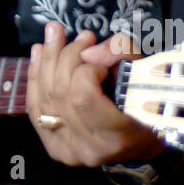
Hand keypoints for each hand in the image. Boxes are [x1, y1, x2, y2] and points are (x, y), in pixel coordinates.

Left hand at [26, 23, 165, 167]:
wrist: (140, 143)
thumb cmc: (148, 107)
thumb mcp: (145, 74)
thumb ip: (121, 54)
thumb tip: (89, 52)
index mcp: (116, 137)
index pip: (83, 96)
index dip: (87, 70)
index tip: (102, 62)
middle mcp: (89, 149)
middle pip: (60, 92)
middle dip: (67, 55)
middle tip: (82, 37)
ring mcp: (68, 151)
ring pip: (44, 97)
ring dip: (47, 59)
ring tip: (55, 34)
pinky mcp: (54, 146)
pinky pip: (35, 107)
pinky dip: (35, 76)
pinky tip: (39, 52)